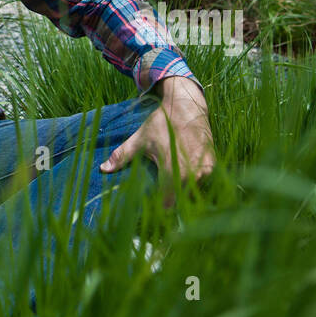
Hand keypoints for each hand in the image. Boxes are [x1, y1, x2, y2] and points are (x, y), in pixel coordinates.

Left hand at [100, 78, 214, 204]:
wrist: (187, 105)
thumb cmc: (162, 122)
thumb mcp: (140, 139)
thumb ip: (122, 156)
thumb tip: (102, 169)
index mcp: (173, 169)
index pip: (169, 203)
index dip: (161, 209)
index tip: (153, 211)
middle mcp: (192, 172)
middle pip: (181, 200)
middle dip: (172, 203)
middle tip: (160, 203)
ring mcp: (205, 169)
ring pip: (193, 192)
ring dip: (183, 193)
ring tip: (172, 191)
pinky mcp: (212, 166)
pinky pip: (202, 183)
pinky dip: (193, 183)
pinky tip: (183, 179)